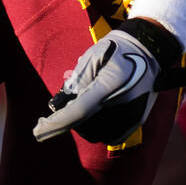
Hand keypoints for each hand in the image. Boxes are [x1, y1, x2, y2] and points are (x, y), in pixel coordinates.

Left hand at [33, 19, 182, 144]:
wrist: (148, 49)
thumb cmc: (115, 49)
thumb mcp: (91, 57)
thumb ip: (75, 82)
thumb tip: (58, 106)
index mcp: (110, 84)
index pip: (79, 111)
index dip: (56, 123)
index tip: (37, 131)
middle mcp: (124, 103)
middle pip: (87, 125)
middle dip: (70, 119)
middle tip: (64, 103)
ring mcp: (133, 114)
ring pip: (98, 134)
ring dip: (84, 125)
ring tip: (82, 102)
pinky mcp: (138, 120)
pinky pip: (112, 136)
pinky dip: (99, 129)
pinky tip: (94, 113)